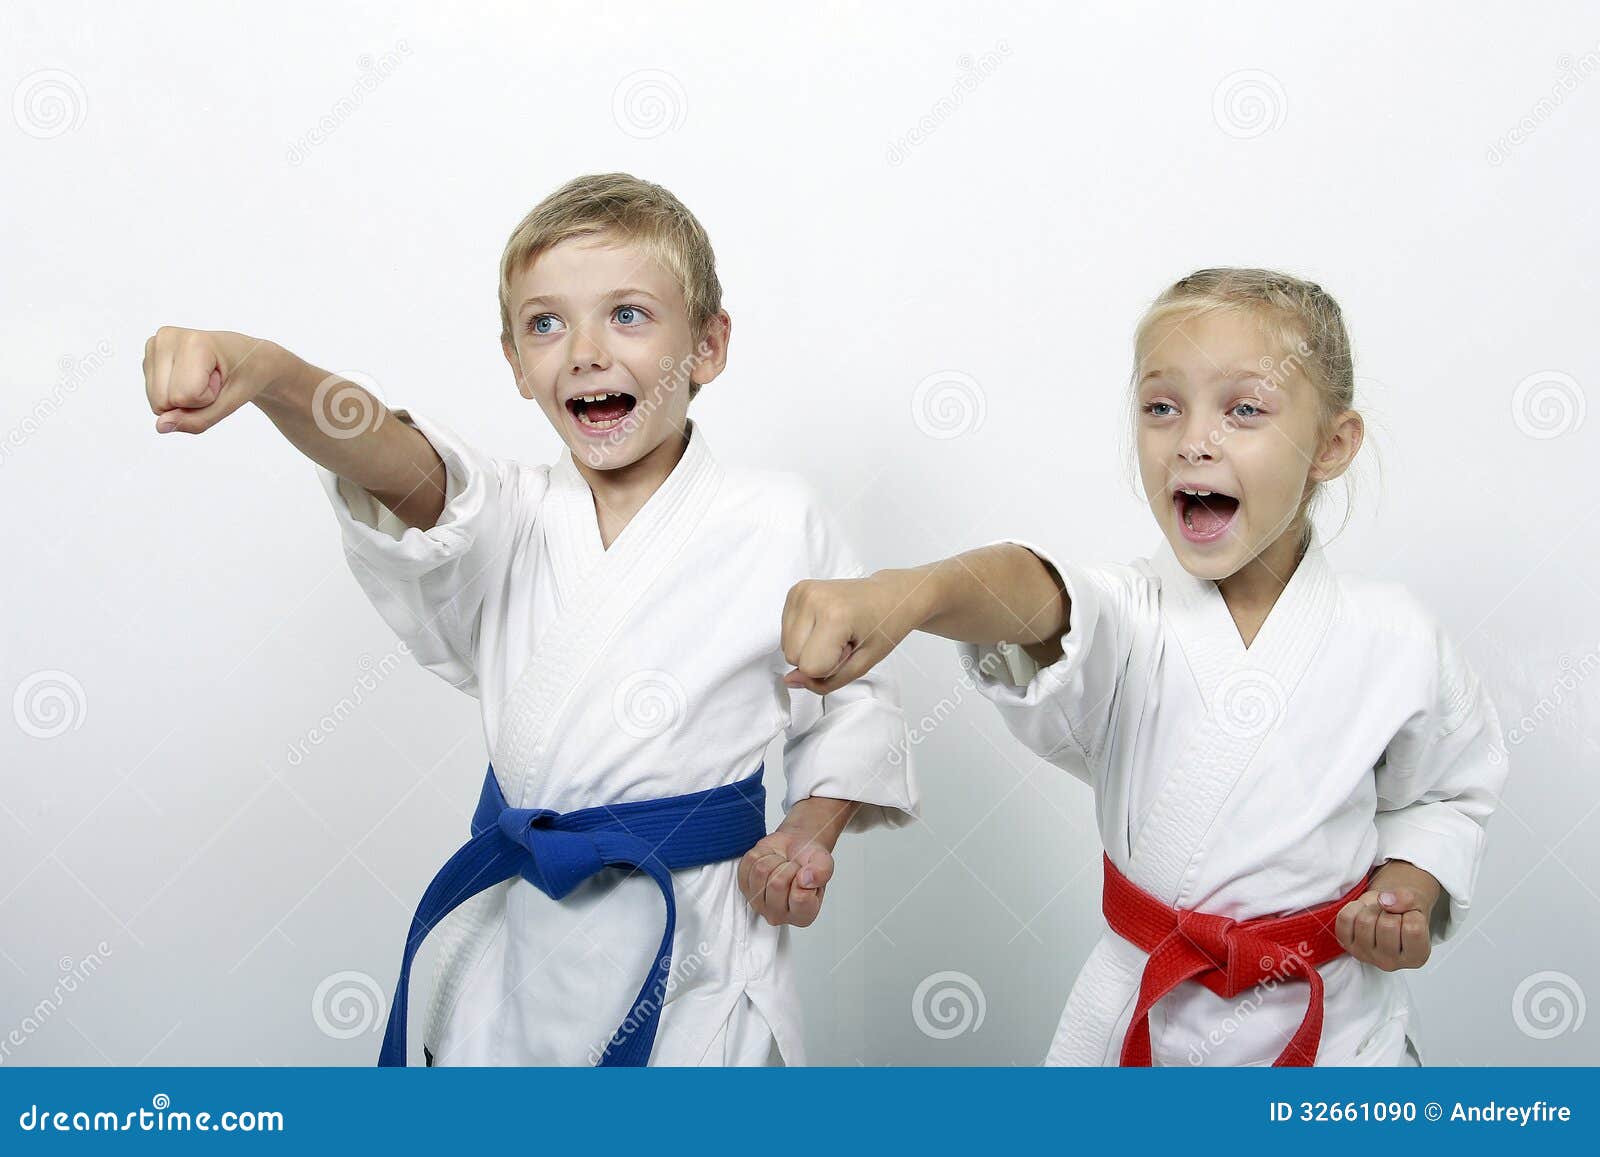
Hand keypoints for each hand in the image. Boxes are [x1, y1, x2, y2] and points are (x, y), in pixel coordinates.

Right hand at [144, 326, 281, 434]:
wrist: (248, 356)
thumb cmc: (245, 374)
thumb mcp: (232, 403)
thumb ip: (198, 420)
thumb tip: (161, 426)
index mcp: (193, 342)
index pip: (183, 397)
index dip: (207, 399)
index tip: (221, 380)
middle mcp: (167, 338)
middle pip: (163, 401)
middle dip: (192, 401)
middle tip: (212, 381)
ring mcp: (155, 346)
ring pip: (157, 401)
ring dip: (183, 399)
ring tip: (203, 378)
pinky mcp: (150, 357)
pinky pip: (155, 397)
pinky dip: (175, 394)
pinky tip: (190, 376)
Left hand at [736, 796, 855, 927]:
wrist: (795, 848)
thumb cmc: (808, 861)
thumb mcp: (824, 863)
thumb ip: (822, 872)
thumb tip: (807, 879)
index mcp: (803, 916)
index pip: (800, 897)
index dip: (804, 877)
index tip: (806, 875)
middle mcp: (778, 915)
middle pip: (776, 884)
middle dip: (788, 866)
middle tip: (793, 868)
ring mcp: (758, 903)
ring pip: (761, 871)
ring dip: (774, 859)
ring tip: (782, 864)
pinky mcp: (743, 886)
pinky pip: (749, 862)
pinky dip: (762, 854)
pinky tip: (770, 861)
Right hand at [782, 571, 921, 694]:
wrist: (891, 595)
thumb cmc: (884, 626)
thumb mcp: (863, 664)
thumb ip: (825, 681)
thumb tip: (790, 680)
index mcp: (834, 615)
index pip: (809, 666)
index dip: (830, 668)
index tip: (849, 650)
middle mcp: (812, 598)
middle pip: (792, 657)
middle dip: (816, 658)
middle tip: (843, 642)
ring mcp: (802, 592)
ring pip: (786, 646)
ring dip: (809, 647)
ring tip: (836, 632)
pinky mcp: (796, 590)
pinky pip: (786, 631)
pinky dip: (803, 635)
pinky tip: (825, 623)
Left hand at [1335, 860, 1442, 971]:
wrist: (1387, 914)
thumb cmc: (1404, 912)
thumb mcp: (1416, 902)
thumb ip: (1408, 899)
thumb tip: (1385, 900)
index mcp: (1416, 957)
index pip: (1413, 928)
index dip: (1410, 913)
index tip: (1408, 916)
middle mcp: (1391, 963)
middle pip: (1387, 925)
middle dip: (1389, 910)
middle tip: (1391, 913)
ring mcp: (1366, 956)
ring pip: (1365, 921)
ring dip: (1372, 908)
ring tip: (1379, 913)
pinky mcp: (1347, 945)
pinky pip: (1345, 919)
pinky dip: (1354, 907)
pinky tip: (1364, 911)